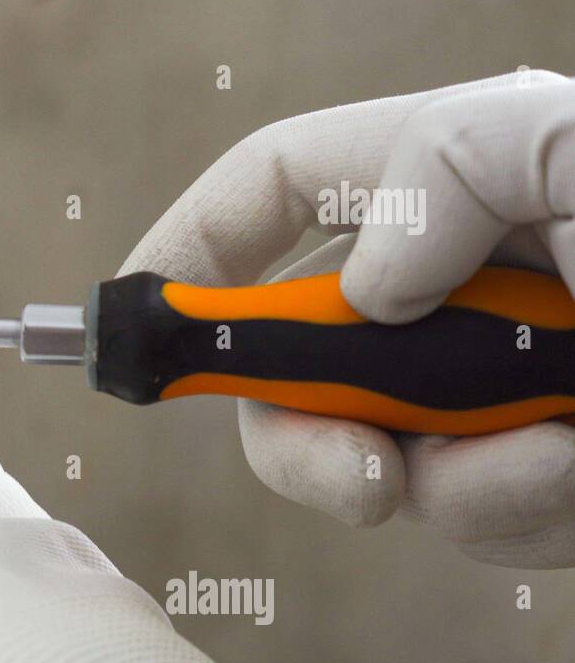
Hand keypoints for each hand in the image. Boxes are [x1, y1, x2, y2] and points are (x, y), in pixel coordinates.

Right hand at [120, 70, 574, 567]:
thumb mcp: (574, 149)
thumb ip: (449, 168)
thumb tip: (364, 292)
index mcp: (446, 179)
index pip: (274, 188)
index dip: (190, 244)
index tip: (132, 314)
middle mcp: (447, 280)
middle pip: (290, 353)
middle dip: (302, 427)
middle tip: (361, 475)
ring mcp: (483, 376)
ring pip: (368, 451)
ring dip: (443, 479)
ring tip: (556, 453)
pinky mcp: (526, 459)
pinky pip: (462, 513)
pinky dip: (506, 511)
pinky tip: (574, 470)